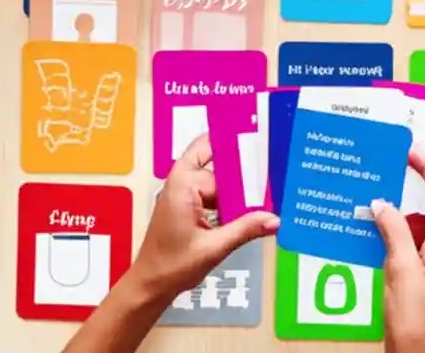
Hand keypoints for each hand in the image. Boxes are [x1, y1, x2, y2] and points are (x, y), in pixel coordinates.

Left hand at [131, 135, 279, 298]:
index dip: (238, 153)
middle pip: (219, 169)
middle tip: (273, 175)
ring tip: (266, 195)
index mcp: (183, 184)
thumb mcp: (214, 247)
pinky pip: (212, 196)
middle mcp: (181, 183)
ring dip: (237, 191)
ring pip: (218, 183)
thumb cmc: (172, 265)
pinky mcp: (186, 207)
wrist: (150, 285)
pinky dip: (228, 203)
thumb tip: (274, 219)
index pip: (217, 160)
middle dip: (243, 174)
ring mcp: (183, 195)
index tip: (260, 139)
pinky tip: (247, 212)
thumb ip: (245, 229)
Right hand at [374, 151, 424, 352]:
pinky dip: (402, 228)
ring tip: (383, 188)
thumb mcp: (401, 268)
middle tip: (396, 162)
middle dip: (416, 185)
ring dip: (406, 209)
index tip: (413, 152)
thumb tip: (383, 203)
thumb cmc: (417, 321)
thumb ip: (393, 230)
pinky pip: (418, 240)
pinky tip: (384, 219)